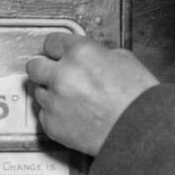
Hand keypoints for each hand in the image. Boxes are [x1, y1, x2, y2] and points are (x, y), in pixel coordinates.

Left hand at [25, 33, 159, 155]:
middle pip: (35, 65)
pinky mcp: (52, 125)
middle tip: (56, 74)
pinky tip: (73, 115)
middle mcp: (61, 75)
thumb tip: (88, 57)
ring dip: (51, 92)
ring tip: (72, 99)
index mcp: (80, 53)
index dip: (57, 48)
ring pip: (38, 91)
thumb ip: (97, 54)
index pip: (52, 42)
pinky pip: (44, 114)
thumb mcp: (124, 60)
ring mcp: (54, 102)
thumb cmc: (138, 99)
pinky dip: (56, 114)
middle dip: (45, 68)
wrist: (140, 133)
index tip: (58, 53)